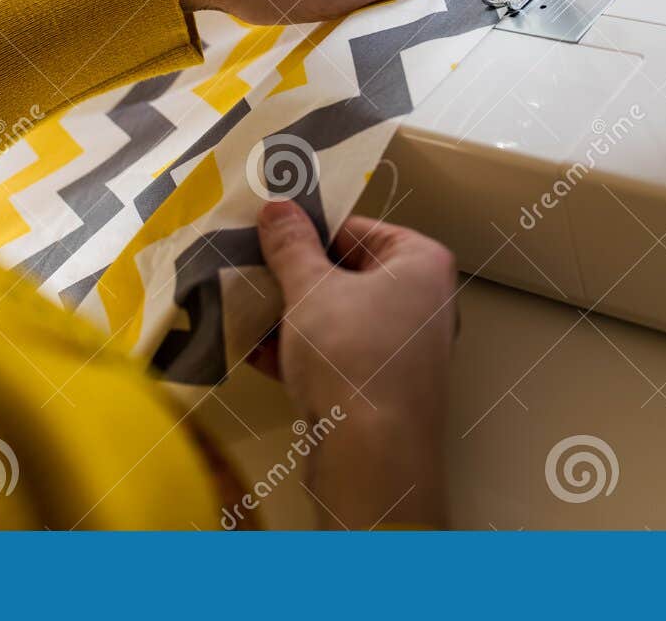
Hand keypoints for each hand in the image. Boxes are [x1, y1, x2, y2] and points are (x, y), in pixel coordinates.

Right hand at [255, 201, 456, 528]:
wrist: (369, 457)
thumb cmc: (353, 356)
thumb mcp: (311, 289)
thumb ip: (291, 245)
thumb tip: (279, 209)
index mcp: (420, 262)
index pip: (356, 228)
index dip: (307, 230)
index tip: (265, 232)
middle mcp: (423, 301)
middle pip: (347, 273)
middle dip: (295, 277)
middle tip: (248, 269)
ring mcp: (405, 349)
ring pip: (338, 317)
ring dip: (290, 315)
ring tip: (243, 308)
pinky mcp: (382, 388)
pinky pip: (336, 356)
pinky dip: (299, 351)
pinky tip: (254, 351)